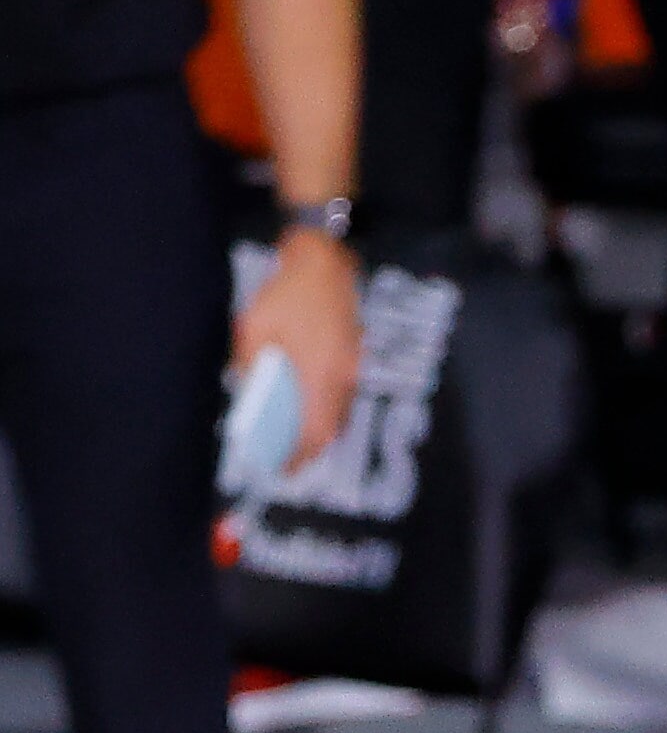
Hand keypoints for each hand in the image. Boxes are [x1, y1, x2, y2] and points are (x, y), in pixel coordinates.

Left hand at [234, 230, 361, 465]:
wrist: (324, 262)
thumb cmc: (288, 293)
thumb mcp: (256, 326)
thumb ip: (252, 363)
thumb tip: (249, 393)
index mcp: (318, 374)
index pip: (314, 431)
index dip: (300, 455)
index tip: (283, 469)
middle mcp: (340, 379)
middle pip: (330, 430)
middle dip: (310, 449)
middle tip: (289, 461)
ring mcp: (350, 370)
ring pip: (337, 415)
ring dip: (317, 431)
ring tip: (295, 438)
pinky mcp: (352, 360)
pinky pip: (340, 397)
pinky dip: (324, 410)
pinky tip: (307, 406)